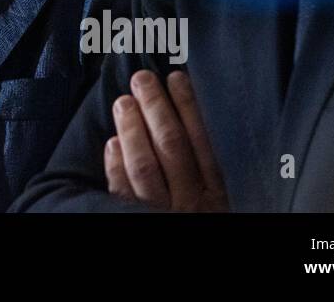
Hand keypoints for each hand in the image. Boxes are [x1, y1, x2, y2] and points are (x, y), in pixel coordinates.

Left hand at [104, 69, 228, 210]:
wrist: (197, 255)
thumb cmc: (205, 219)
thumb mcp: (221, 200)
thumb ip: (207, 167)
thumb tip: (189, 117)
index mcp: (216, 193)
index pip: (203, 142)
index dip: (188, 107)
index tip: (176, 78)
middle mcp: (190, 202)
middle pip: (172, 147)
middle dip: (156, 108)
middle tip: (142, 79)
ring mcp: (162, 213)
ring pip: (145, 166)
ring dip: (133, 129)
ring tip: (124, 101)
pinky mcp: (134, 220)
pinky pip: (123, 193)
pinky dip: (116, 165)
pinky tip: (111, 141)